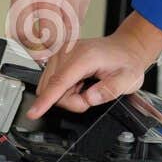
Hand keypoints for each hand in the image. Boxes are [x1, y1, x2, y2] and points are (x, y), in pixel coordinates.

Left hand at [8, 0, 91, 60]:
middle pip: (49, 37)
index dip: (22, 43)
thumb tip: (18, 35)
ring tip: (52, 42)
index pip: (22, 29)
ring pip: (67, 35)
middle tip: (41, 53)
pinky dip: (69, 29)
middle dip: (44, 50)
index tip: (24, 44)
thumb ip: (19, 9)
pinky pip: (77, 24)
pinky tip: (63, 25)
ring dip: (59, 43)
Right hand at [26, 12, 161, 118]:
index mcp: (84, 56)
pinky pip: (53, 82)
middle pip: (53, 88)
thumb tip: (89, 98)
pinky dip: (66, 89)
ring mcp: (61, 53)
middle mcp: (68, 51)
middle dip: (70, 100)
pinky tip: (81, 83)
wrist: (125, 48)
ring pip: (51, 87)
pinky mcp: (59, 57)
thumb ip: (109, 90)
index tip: (34, 113)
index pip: (59, 82)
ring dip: (68, 95)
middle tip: (92, 95)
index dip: (46, 100)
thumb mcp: (128, 80)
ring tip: (88, 87)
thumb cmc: (126, 62)